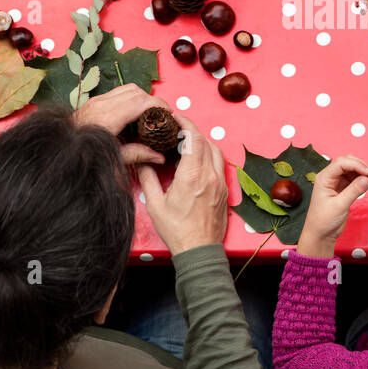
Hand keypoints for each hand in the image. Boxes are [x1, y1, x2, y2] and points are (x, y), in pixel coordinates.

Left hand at [73, 83, 169, 166]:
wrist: (60, 149)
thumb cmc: (84, 154)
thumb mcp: (113, 158)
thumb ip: (137, 154)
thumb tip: (158, 156)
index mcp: (108, 118)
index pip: (141, 101)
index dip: (159, 104)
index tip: (169, 113)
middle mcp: (102, 105)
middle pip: (137, 92)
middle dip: (153, 100)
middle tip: (162, 114)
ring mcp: (97, 101)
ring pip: (129, 88)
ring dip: (143, 97)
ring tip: (151, 111)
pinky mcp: (94, 101)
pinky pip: (119, 92)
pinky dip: (132, 97)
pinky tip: (135, 111)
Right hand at [137, 115, 227, 254]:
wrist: (199, 250)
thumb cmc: (177, 230)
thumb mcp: (154, 204)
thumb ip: (148, 179)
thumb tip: (143, 162)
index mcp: (192, 176)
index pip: (194, 138)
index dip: (186, 124)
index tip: (176, 118)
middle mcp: (210, 176)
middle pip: (206, 141)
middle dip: (193, 131)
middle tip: (178, 129)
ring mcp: (220, 183)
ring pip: (216, 151)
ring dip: (203, 143)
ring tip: (188, 144)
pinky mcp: (224, 191)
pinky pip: (220, 165)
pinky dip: (210, 156)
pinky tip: (198, 161)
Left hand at [296, 155, 367, 257]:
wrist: (321, 235)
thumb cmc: (323, 221)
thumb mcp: (339, 205)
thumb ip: (353, 191)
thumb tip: (366, 179)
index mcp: (324, 178)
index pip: (342, 163)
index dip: (357, 165)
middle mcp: (330, 178)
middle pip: (349, 163)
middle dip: (363, 168)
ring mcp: (337, 183)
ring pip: (354, 171)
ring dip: (366, 175)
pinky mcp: (344, 190)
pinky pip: (357, 181)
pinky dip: (365, 182)